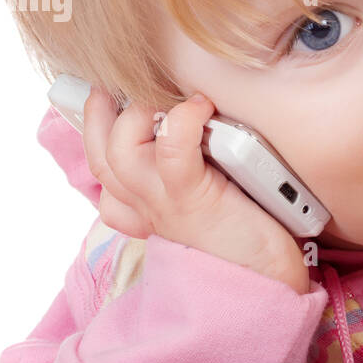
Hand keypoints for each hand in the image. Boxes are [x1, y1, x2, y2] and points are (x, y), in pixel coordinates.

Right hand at [81, 87, 310, 293]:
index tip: (107, 95)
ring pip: (120, 149)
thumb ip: (186, 161)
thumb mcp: (204, 191)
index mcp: (141, 201)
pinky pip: (173, 153)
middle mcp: (143, 202)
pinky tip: (200, 106)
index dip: (95, 124)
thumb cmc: (243, 232)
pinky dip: (182, 122)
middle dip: (101, 109)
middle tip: (129, 83)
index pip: (99, 161)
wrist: (267, 279)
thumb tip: (187, 108)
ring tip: (166, 95)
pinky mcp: (193, 201)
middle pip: (98, 151)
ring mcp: (163, 203)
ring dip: (137, 112)